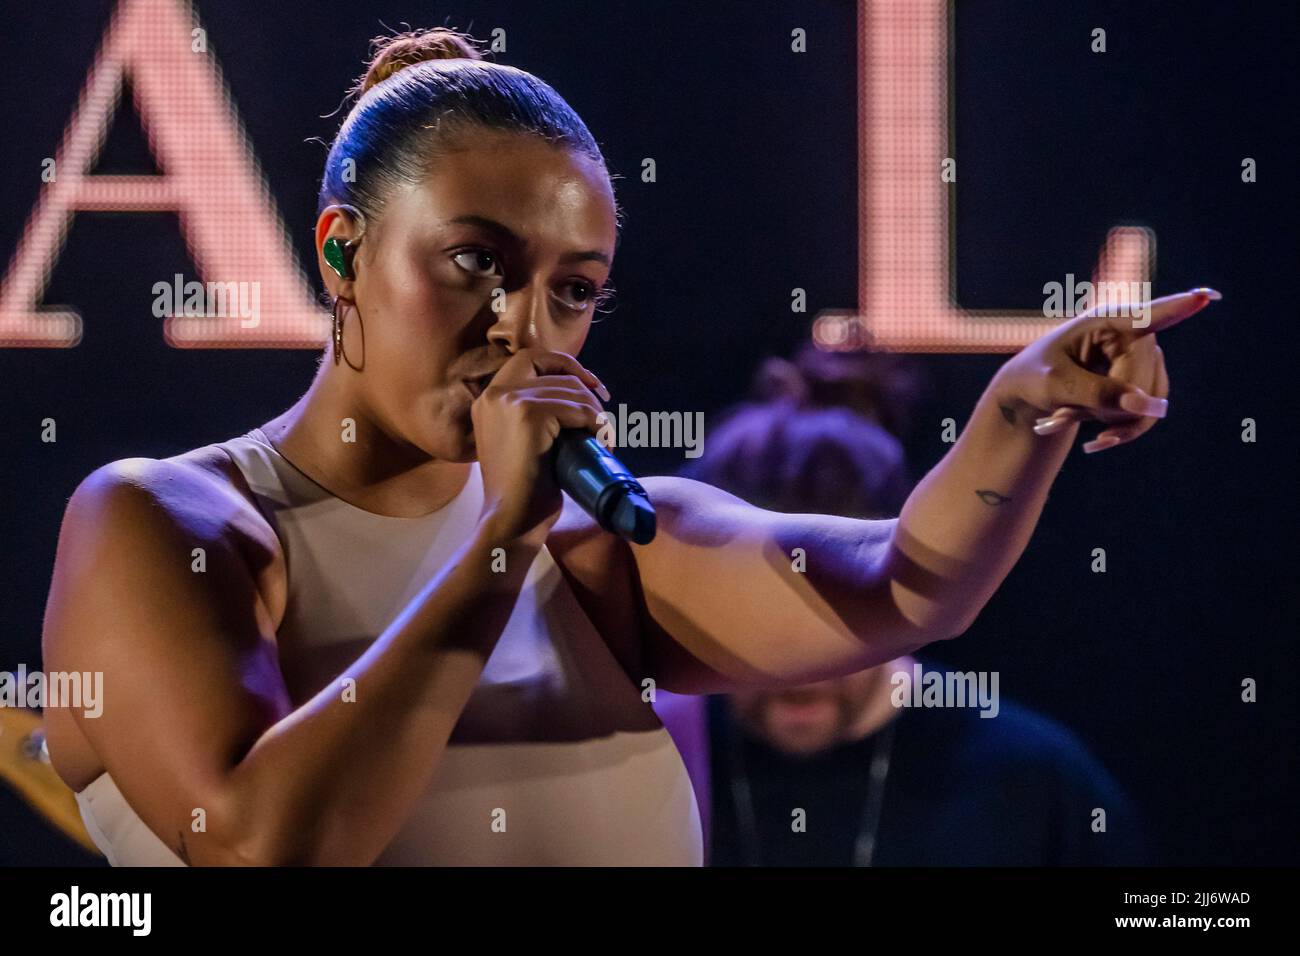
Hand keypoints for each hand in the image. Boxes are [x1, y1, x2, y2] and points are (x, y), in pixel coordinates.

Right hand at [470, 348, 609, 544]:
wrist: (511, 521)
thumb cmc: (524, 490)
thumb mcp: (523, 442)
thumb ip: (534, 416)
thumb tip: (577, 396)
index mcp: (488, 399)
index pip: (530, 358)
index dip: (563, 365)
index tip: (589, 385)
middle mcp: (493, 393)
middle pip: (550, 365)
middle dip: (582, 381)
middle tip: (603, 409)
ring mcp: (508, 401)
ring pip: (569, 390)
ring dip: (595, 412)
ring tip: (603, 440)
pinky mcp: (527, 414)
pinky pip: (576, 408)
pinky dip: (595, 423)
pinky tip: (601, 442)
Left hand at [992, 287, 1220, 453]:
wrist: (1031, 390)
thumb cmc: (1036, 376)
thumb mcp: (1055, 385)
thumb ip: (1097, 393)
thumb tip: (1146, 407)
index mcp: (1106, 321)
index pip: (1146, 316)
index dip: (1177, 308)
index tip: (1204, 296)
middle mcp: (1134, 334)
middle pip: (1142, 384)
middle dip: (1107, 409)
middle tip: (1064, 413)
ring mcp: (1144, 356)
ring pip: (1151, 404)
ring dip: (1113, 422)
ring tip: (1072, 417)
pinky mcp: (1146, 379)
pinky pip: (1149, 415)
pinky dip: (1122, 430)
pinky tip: (1097, 440)